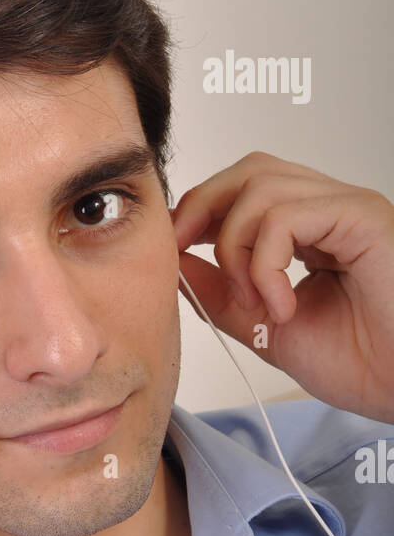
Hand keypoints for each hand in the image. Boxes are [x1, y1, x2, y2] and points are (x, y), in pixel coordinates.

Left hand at [171, 152, 393, 420]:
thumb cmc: (360, 362)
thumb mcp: (265, 327)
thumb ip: (223, 294)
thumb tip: (176, 263)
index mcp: (309, 231)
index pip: (242, 192)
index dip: (198, 214)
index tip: (172, 253)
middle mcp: (330, 210)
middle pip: (247, 172)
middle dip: (200, 211)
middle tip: (183, 259)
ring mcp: (347, 208)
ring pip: (259, 188)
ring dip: (235, 249)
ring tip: (255, 304)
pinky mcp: (362, 216)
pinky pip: (286, 216)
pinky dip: (265, 263)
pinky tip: (281, 305)